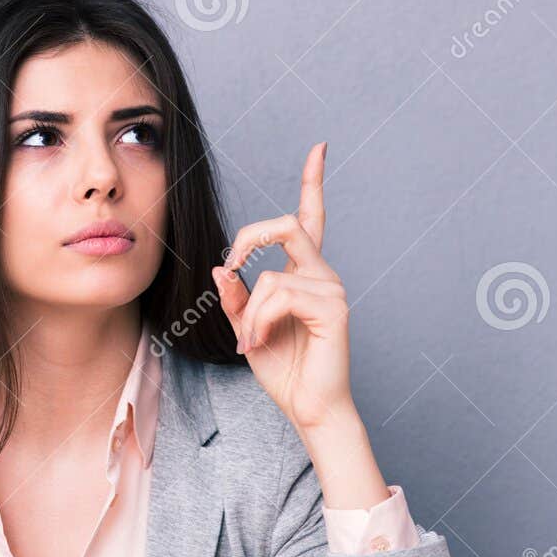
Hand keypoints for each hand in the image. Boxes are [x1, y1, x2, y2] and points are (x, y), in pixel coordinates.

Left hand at [211, 142, 352, 432]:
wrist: (308, 408)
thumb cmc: (283, 369)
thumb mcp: (247, 326)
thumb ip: (236, 295)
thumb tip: (222, 265)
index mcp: (305, 272)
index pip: (311, 217)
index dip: (314, 181)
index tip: (319, 148)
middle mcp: (322, 273)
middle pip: (288, 223)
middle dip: (250, 238)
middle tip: (232, 267)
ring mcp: (332, 288)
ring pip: (272, 274)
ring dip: (250, 312)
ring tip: (249, 342)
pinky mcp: (333, 307)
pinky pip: (279, 294)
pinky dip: (259, 320)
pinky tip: (259, 343)